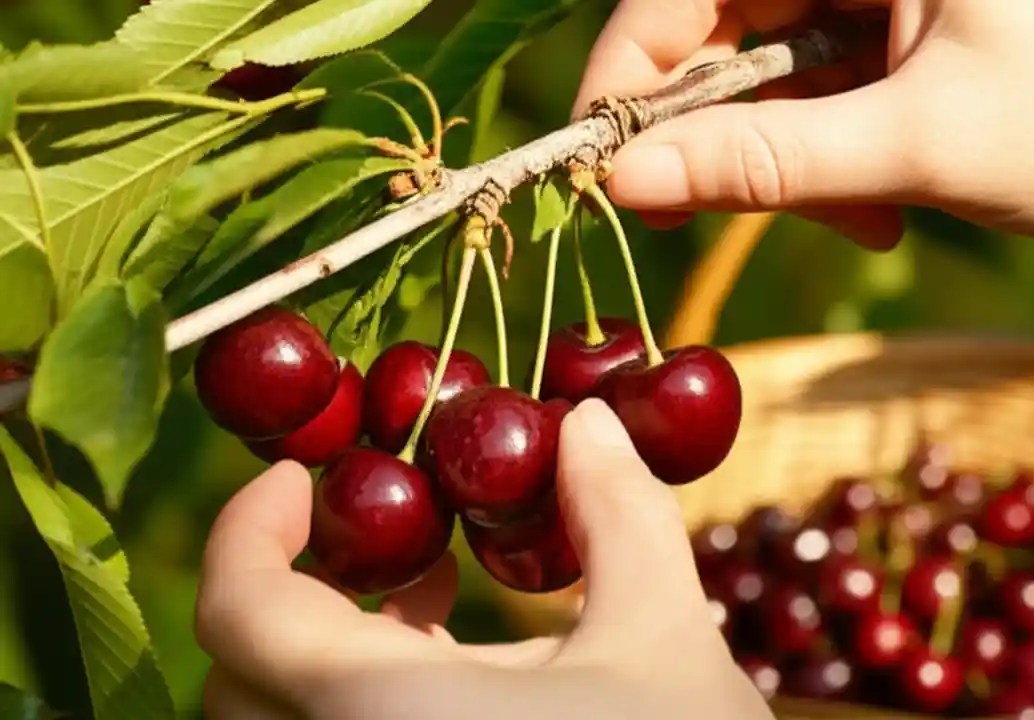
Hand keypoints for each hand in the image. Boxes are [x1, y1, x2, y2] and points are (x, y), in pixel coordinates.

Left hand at [196, 399, 767, 719]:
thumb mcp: (663, 636)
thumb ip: (617, 514)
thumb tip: (587, 423)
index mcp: (383, 714)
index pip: (240, 612)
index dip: (248, 528)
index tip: (297, 480)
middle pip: (239, 680)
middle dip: (290, 592)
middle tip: (373, 538)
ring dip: (320, 657)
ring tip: (426, 604)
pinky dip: (354, 708)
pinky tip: (452, 684)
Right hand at [574, 0, 1033, 248]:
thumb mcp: (914, 150)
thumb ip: (760, 164)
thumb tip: (625, 180)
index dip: (633, 64)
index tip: (603, 157)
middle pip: (732, 21)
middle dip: (727, 130)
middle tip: (710, 215)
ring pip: (777, 64)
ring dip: (791, 157)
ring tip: (862, 218)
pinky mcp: (912, 21)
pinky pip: (828, 82)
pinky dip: (834, 151)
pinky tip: (882, 203)